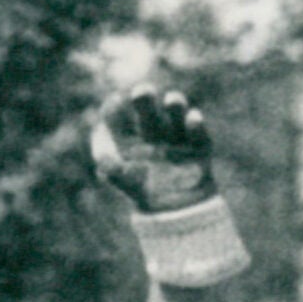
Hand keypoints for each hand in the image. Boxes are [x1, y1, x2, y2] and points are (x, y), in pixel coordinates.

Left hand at [91, 86, 215, 214]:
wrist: (173, 208)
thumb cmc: (144, 189)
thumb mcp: (124, 181)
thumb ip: (113, 170)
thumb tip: (104, 165)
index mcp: (129, 132)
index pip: (118, 114)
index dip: (114, 108)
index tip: (113, 103)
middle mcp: (151, 126)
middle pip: (146, 105)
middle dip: (144, 96)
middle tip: (141, 93)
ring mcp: (175, 132)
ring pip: (175, 110)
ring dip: (174, 103)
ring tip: (171, 100)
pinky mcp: (198, 143)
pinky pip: (198, 130)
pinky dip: (196, 124)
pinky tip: (192, 119)